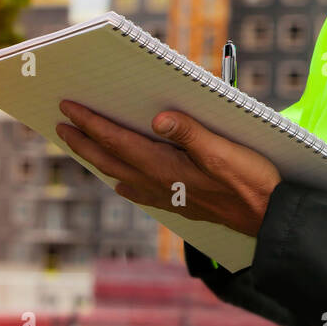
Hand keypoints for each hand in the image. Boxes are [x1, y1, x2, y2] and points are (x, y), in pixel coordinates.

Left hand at [55, 101, 281, 237]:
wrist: (267, 217)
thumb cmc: (250, 181)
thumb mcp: (223, 150)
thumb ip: (190, 132)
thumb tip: (158, 117)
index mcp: (165, 167)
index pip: (117, 141)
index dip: (91, 123)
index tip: (68, 107)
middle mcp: (159, 183)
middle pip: (110, 159)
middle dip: (83, 140)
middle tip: (60, 124)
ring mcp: (167, 196)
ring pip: (120, 175)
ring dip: (97, 159)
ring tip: (82, 147)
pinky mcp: (178, 203)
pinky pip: (138, 190)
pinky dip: (121, 178)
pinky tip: (120, 180)